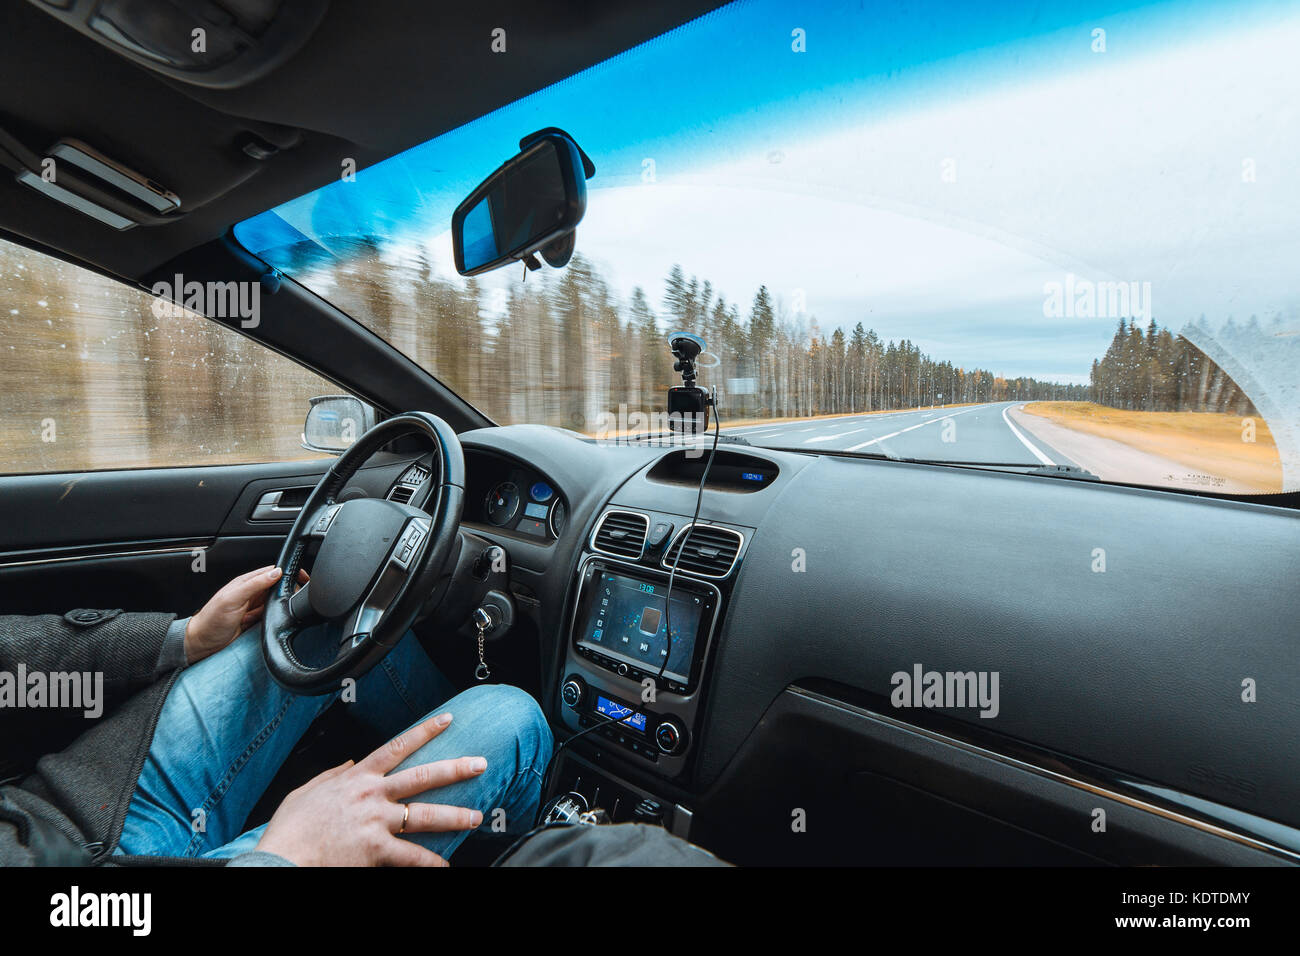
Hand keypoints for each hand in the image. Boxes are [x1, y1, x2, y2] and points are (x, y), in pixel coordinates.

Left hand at [185, 564, 307, 663]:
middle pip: (278, 586)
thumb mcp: (232, 599)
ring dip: (284, 603)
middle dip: (289, 589)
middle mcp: (252, 593)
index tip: (302, 577)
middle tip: (297, 596)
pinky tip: (279, 618)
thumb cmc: (211, 620)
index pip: (272, 571)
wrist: (202, 644)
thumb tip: (276, 572)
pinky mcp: (256, 621)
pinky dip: (278, 616)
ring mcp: (255, 607)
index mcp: (246, 583)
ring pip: (277, 600)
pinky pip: (273, 615)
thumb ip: (254, 584)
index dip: (288, 572)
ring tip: (287, 608)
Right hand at [254, 712, 487, 865]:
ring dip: (455, 816)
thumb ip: (332, 776)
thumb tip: (350, 764)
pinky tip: (445, 865)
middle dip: (455, 768)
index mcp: (357, 778)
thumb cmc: (290, 829)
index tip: (447, 720)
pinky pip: (411, 855)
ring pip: (425, 814)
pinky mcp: (376, 849)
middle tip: (481, 763)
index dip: (424, 731)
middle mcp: (371, 795)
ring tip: (477, 817)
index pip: (397, 746)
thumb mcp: (306, 791)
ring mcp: (376, 821)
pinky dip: (430, 862)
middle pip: (423, 776)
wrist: (282, 858)